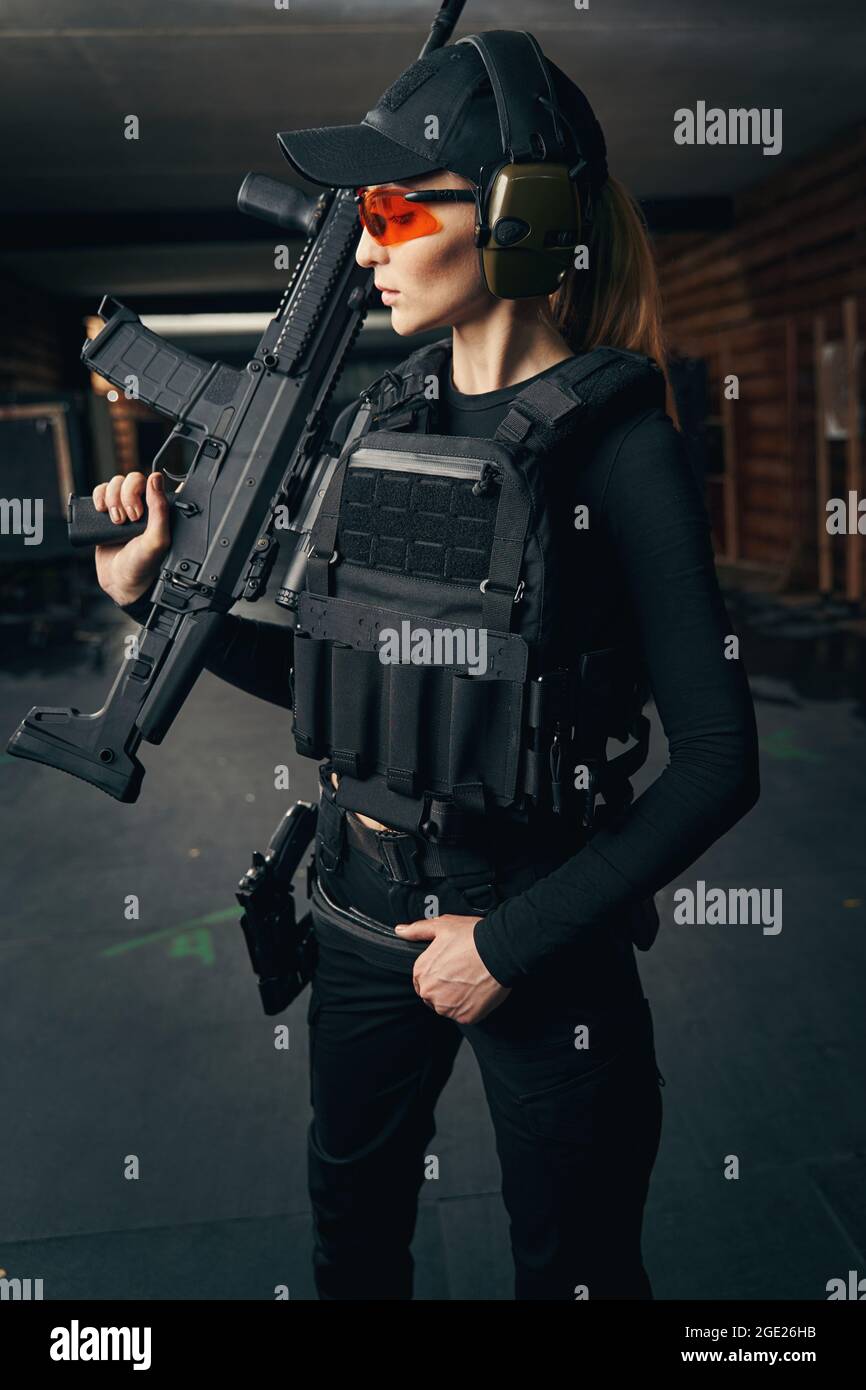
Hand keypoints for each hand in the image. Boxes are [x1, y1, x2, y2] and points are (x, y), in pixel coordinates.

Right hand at [92, 470, 171, 606]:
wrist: (120, 581)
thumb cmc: (144, 565)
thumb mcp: (156, 539)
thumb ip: (160, 509)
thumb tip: (156, 478)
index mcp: (160, 510)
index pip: (155, 481)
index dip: (146, 487)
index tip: (142, 508)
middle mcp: (144, 506)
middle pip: (133, 479)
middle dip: (127, 496)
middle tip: (130, 518)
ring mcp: (124, 507)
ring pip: (116, 483)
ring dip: (112, 498)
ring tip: (116, 521)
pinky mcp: (108, 512)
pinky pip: (101, 490)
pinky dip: (99, 495)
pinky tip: (101, 510)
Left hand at [394, 913, 511, 1023]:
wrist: (499, 951)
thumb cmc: (472, 937)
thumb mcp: (442, 926)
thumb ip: (417, 930)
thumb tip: (400, 931)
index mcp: (421, 972)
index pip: (421, 981)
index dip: (436, 973)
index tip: (449, 968)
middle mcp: (430, 992)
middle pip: (433, 995)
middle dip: (445, 987)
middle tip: (462, 973)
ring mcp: (447, 1007)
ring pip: (447, 1007)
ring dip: (456, 998)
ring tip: (471, 980)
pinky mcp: (465, 1017)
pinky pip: (464, 1015)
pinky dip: (471, 1006)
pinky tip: (478, 990)